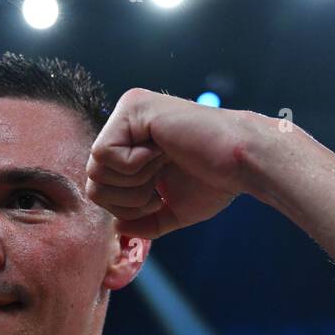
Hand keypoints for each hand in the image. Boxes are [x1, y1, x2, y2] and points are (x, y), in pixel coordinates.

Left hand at [85, 88, 262, 237]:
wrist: (242, 163)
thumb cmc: (214, 182)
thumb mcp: (172, 209)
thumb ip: (143, 220)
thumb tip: (117, 228)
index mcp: (132, 144)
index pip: (101, 186)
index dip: (124, 206)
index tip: (157, 195)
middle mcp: (126, 123)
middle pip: (92, 179)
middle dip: (125, 198)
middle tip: (157, 185)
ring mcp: (128, 111)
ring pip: (94, 168)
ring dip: (132, 183)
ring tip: (161, 168)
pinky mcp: (133, 107)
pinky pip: (104, 154)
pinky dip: (133, 166)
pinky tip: (160, 153)